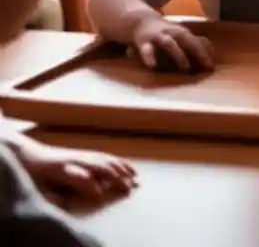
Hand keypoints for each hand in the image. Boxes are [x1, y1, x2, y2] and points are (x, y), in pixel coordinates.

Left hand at [13, 139, 137, 206]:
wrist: (30, 154)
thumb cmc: (34, 175)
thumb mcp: (40, 186)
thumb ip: (57, 193)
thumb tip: (73, 198)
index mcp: (63, 169)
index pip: (82, 177)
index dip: (92, 187)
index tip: (99, 197)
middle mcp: (76, 160)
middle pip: (101, 167)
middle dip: (115, 178)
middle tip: (128, 190)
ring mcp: (84, 155)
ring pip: (108, 161)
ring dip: (123, 170)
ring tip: (135, 180)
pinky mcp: (88, 153)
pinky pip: (109, 157)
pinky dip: (122, 163)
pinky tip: (130, 169)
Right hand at [129, 15, 214, 71]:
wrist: (141, 21)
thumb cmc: (166, 33)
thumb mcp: (181, 35)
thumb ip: (195, 43)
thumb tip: (212, 54)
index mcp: (183, 33)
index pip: (197, 43)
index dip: (205, 54)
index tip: (211, 67)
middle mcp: (172, 33)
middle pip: (187, 41)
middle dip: (197, 52)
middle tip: (204, 66)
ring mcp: (158, 37)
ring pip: (169, 44)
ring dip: (178, 55)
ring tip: (185, 68)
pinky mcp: (144, 42)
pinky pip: (147, 50)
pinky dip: (149, 57)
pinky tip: (152, 66)